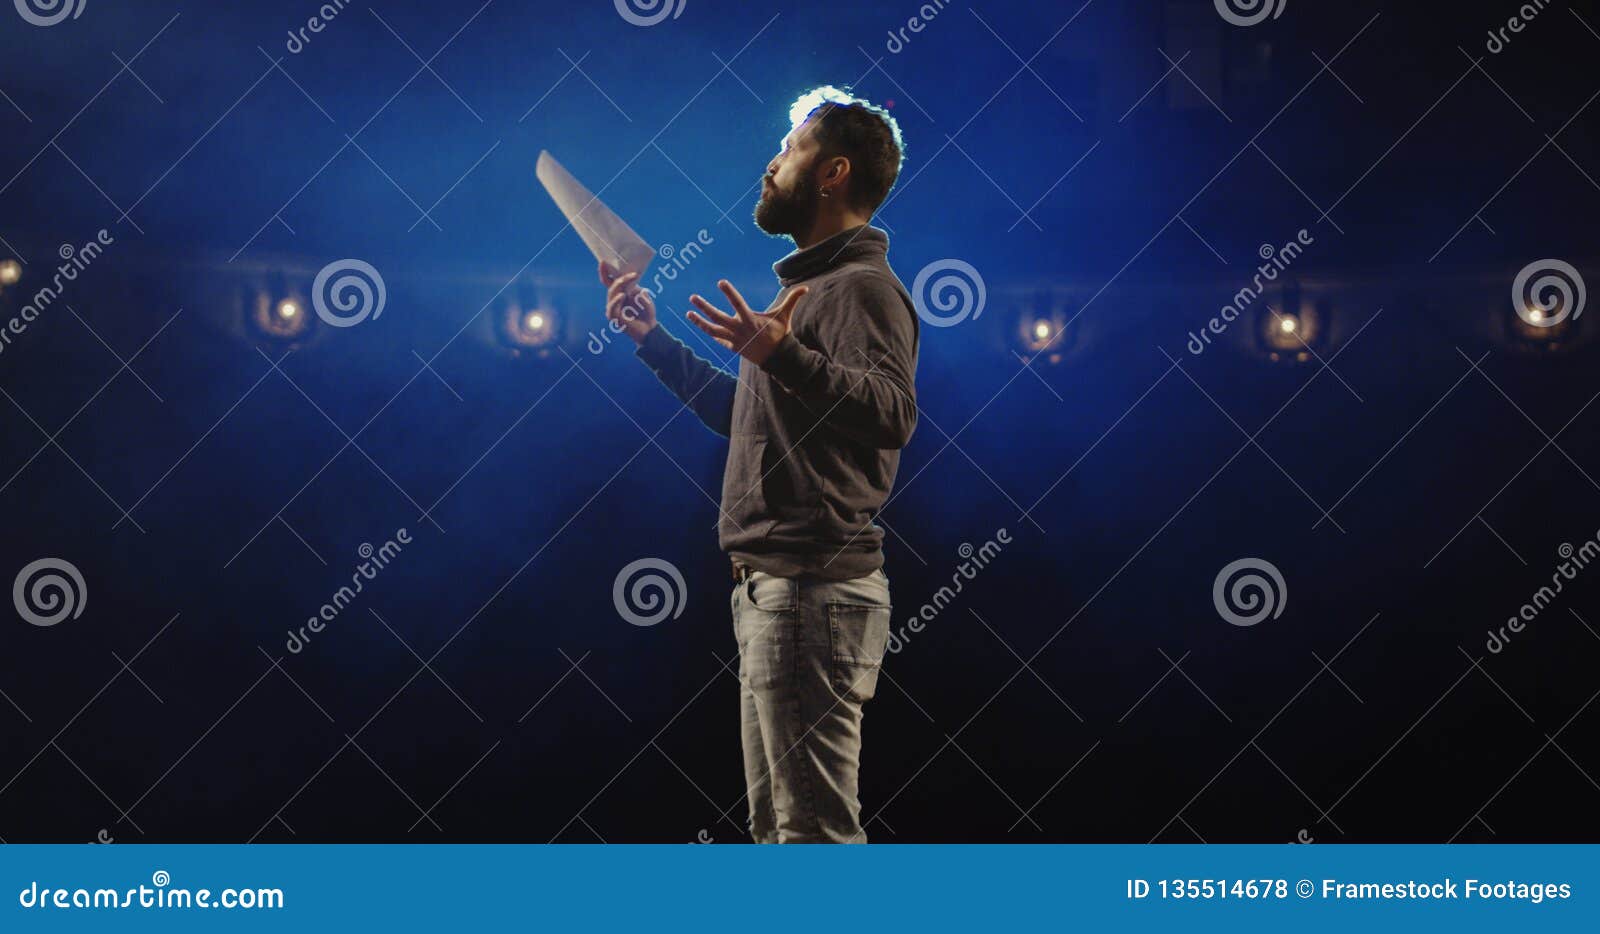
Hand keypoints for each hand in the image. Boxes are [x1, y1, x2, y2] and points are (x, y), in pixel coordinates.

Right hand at [599, 260, 656, 343]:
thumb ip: (635, 287)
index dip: (605, 271)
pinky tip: (622, 295)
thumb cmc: (646, 311)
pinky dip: (616, 300)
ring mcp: (613, 308)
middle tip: (629, 273)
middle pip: (611, 285)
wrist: (650, 328)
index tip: (603, 261)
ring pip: (611, 294)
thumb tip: (631, 280)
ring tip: (626, 279)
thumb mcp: (642, 295)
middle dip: (619, 278)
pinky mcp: (614, 317)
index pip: (610, 280)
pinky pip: (612, 307)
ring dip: (619, 285)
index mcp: (620, 292)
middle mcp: (614, 299)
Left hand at [687, 280, 809, 366]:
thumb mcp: (784, 316)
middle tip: (692, 297)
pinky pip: (717, 338)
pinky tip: (699, 323)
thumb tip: (806, 288)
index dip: (729, 293)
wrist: (777, 358)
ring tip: (688, 313)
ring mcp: (734, 339)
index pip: (738, 304)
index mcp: (751, 320)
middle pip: (718, 317)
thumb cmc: (779, 334)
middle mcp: (739, 329)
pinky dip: (708, 331)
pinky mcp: (732, 347)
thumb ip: (792, 300)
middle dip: (704, 307)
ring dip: (699, 322)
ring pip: (712, 330)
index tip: (720, 282)